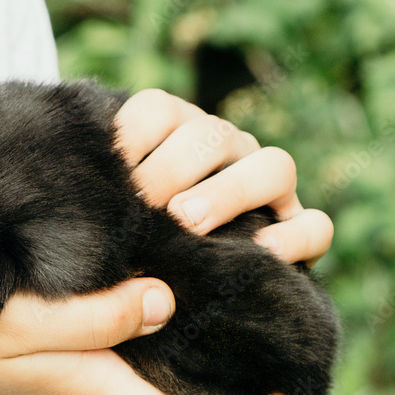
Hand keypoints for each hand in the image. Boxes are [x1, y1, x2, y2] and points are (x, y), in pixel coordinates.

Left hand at [115, 89, 332, 264]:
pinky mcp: (299, 231)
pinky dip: (293, 237)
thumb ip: (100, 198)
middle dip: (172, 169)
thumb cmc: (124, 242)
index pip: (157, 109)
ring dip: (229, 191)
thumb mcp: (109, 213)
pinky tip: (258, 252)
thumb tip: (80, 200)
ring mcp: (268, 187)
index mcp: (176, 131)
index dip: (130, 136)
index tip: (102, 176)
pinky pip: (315, 225)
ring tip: (189, 223)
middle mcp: (226, 149)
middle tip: (142, 206)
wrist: (163, 285)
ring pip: (275, 165)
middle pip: (211, 135)